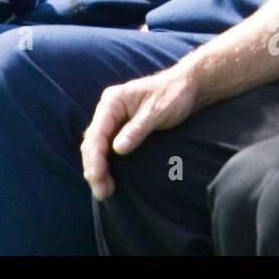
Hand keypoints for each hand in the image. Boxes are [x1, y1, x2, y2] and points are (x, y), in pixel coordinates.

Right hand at [81, 69, 197, 201]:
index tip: (96, 177)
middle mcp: (108, 109)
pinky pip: (106, 146)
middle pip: (92, 142)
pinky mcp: (120, 127)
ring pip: (97, 146)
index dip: (95, 158)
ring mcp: (113, 118)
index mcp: (113, 101)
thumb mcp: (157, 112)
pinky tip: (108, 178)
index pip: (97, 133)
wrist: (186, 86)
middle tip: (101, 192)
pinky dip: (105, 163)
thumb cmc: (173, 95)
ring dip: (97, 168)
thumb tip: (117, 149)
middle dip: (93, 167)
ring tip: (104, 191)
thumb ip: (136, 129)